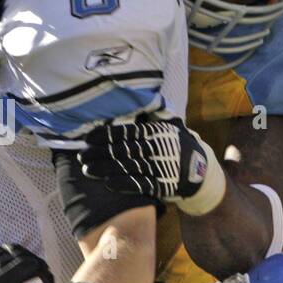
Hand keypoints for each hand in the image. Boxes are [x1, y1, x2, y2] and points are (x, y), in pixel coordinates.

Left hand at [79, 115, 225, 213]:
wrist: (201, 172)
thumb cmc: (178, 145)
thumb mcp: (171, 126)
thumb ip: (156, 113)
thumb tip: (144, 97)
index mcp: (156, 132)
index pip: (126, 132)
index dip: (106, 135)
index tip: (88, 138)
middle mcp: (157, 149)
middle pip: (123, 150)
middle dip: (100, 153)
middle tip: (81, 155)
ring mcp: (159, 168)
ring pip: (127, 167)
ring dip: (105, 168)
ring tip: (87, 169)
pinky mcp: (161, 185)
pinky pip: (139, 184)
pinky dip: (123, 183)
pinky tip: (107, 182)